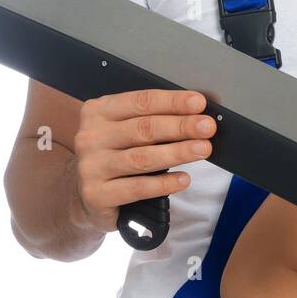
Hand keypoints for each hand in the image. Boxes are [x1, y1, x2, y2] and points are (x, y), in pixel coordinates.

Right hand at [68, 89, 215, 234]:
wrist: (89, 195)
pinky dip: (164, 184)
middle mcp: (90, 137)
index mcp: (99, 112)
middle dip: (180, 126)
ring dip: (177, 152)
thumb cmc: (118, 155)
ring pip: (141, 158)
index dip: (172, 102)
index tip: (199, 103)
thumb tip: (201, 105)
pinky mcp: (96, 194)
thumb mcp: (131, 130)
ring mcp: (91, 166)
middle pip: (143, 129)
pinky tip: (184, 179)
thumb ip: (161, 116)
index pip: (140, 102)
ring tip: (203, 149)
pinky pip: (137, 188)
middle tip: (207, 127)